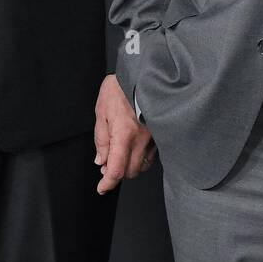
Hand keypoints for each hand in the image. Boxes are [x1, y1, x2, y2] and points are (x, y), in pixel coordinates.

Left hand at [93, 73, 155, 194]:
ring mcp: (154, 137)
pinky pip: (152, 155)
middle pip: (131, 172)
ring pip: (143, 165)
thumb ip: (101, 140)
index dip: (108, 183)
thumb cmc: (121, 88)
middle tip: (107, 165)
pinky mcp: (161, 133)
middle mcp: (142, 139)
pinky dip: (141, 157)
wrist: (143, 73)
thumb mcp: (102, 112)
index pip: (116, 170)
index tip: (102, 188)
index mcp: (124, 134)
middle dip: (118, 173)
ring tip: (120, 155)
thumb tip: (100, 161)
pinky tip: (134, 148)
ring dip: (130, 166)